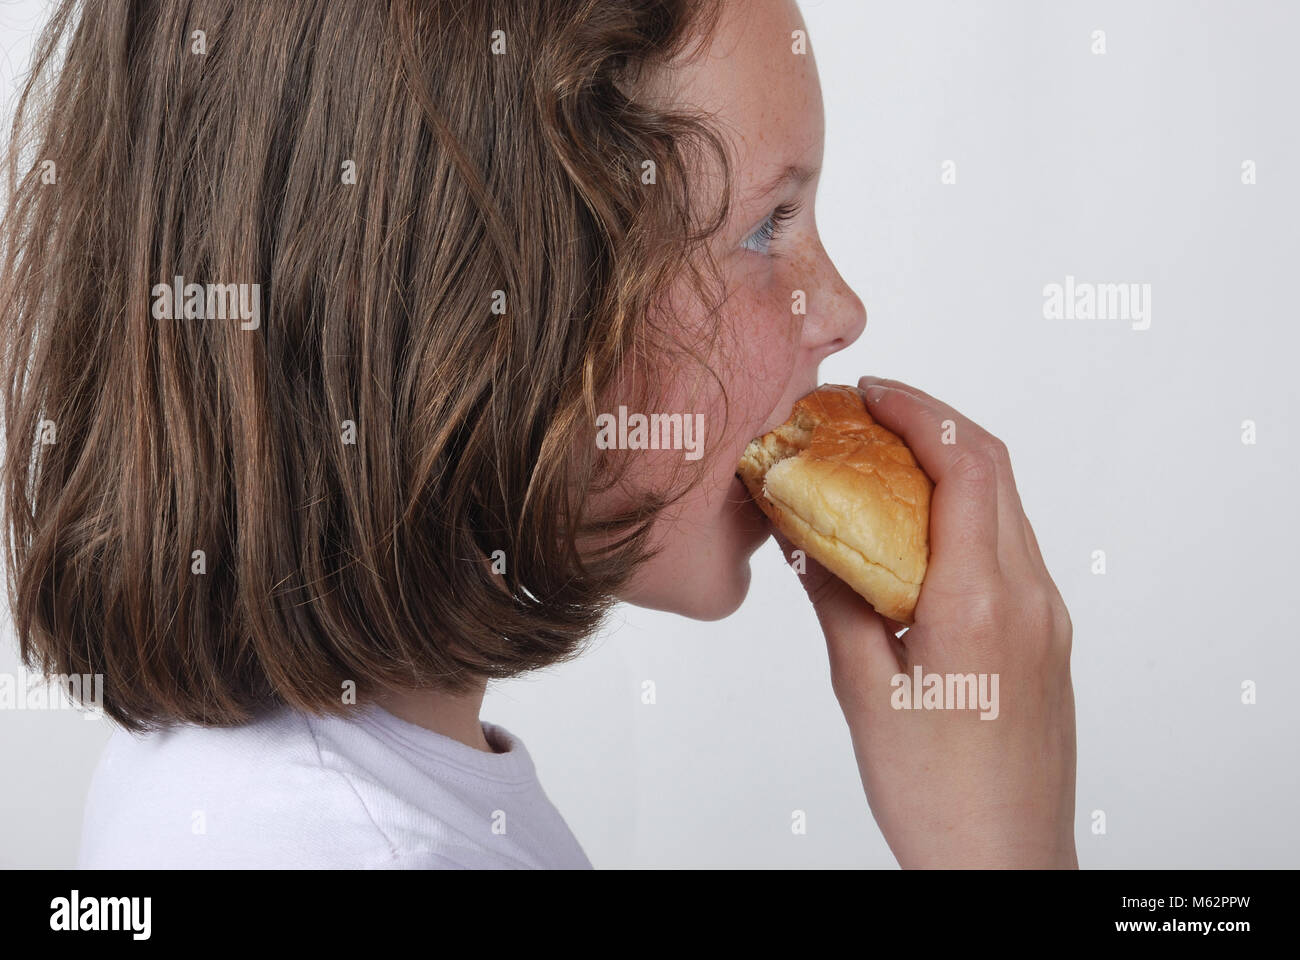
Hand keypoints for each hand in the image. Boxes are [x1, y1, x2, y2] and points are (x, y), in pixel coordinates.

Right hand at [774, 376, 1076, 867]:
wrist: (1006, 861)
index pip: (965, 465)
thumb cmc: (935, 794)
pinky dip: (965, 514)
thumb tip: (803, 532)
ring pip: (1006, 505)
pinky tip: (914, 533)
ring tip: (881, 465)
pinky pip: (1010, 547)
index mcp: (981, 601)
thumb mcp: (863, 689)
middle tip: (868, 414)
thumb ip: (835, 598)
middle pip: (994, 469)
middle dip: (933, 424)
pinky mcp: (1047, 637)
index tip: (869, 392)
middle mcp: (1029, 596)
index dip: (919, 412)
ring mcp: (1047, 616)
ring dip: (950, 467)